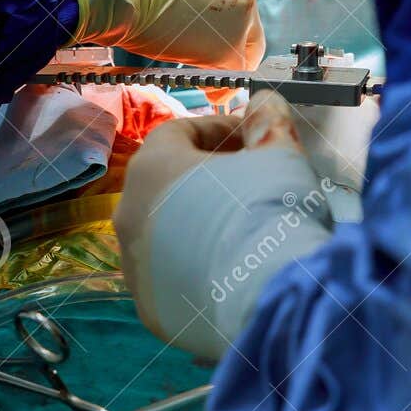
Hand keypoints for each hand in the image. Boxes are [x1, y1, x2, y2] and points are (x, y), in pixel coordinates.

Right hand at [49, 0, 265, 69]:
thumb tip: (187, 1)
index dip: (222, 6)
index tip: (209, 23)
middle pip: (244, 9)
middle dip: (224, 30)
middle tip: (203, 48)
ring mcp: (244, 6)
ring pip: (243, 39)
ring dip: (220, 54)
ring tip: (200, 70)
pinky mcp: (232, 41)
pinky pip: (238, 68)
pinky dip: (224, 84)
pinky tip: (213, 93)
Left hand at [116, 94, 333, 358]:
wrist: (271, 297)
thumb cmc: (272, 212)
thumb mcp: (280, 154)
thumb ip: (267, 120)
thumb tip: (261, 102)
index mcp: (153, 166)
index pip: (179, 132)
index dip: (220, 130)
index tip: (254, 139)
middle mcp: (129, 212)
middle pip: (167, 183)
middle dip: (207, 178)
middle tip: (252, 183)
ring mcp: (135, 265)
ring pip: (164, 232)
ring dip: (198, 224)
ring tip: (244, 232)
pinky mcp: (150, 308)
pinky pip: (171, 277)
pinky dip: (195, 268)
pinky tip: (233, 273)